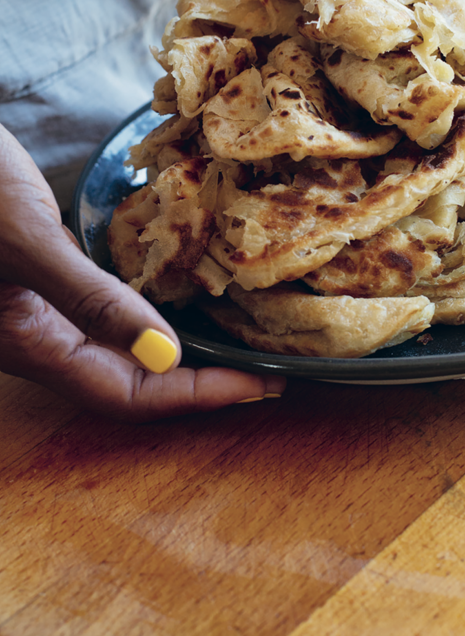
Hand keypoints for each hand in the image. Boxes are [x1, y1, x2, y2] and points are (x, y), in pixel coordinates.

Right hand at [0, 126, 284, 420]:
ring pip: (119, 355)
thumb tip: (164, 353)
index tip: (263, 384)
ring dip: (178, 357)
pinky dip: (148, 317)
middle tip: (265, 371)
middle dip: (199, 386)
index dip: (200, 396)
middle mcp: (39, 339)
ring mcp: (40, 311)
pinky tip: (178, 300)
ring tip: (236, 345)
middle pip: (129, 385)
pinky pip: (106, 316)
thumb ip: (92, 299)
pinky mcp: (42, 279)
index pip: (130, 396)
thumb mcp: (28, 239)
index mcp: (32, 345)